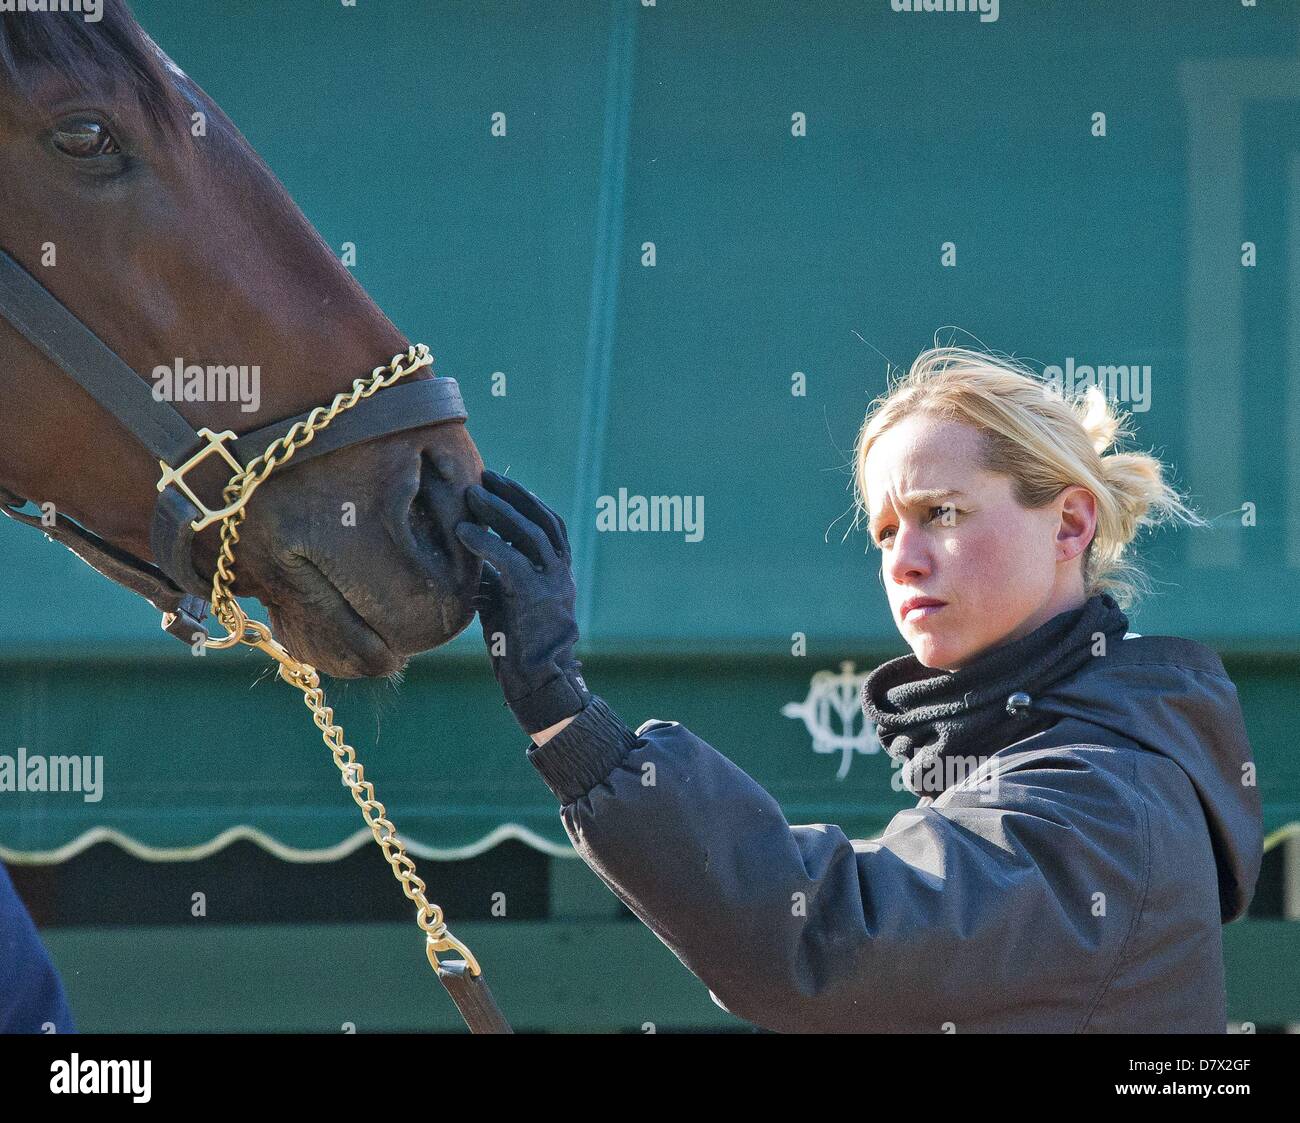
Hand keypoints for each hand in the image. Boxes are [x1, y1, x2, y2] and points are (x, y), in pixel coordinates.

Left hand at [453, 470, 590, 734]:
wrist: (542, 685)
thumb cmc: (520, 649)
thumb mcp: (511, 604)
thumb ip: (500, 579)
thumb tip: (470, 560)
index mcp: (561, 574)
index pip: (551, 525)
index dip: (528, 501)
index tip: (502, 483)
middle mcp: (562, 574)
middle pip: (541, 520)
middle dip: (512, 495)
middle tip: (484, 477)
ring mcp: (552, 585)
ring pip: (530, 533)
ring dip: (499, 510)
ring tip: (471, 494)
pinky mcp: (534, 598)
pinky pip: (510, 560)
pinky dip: (486, 542)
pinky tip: (462, 531)